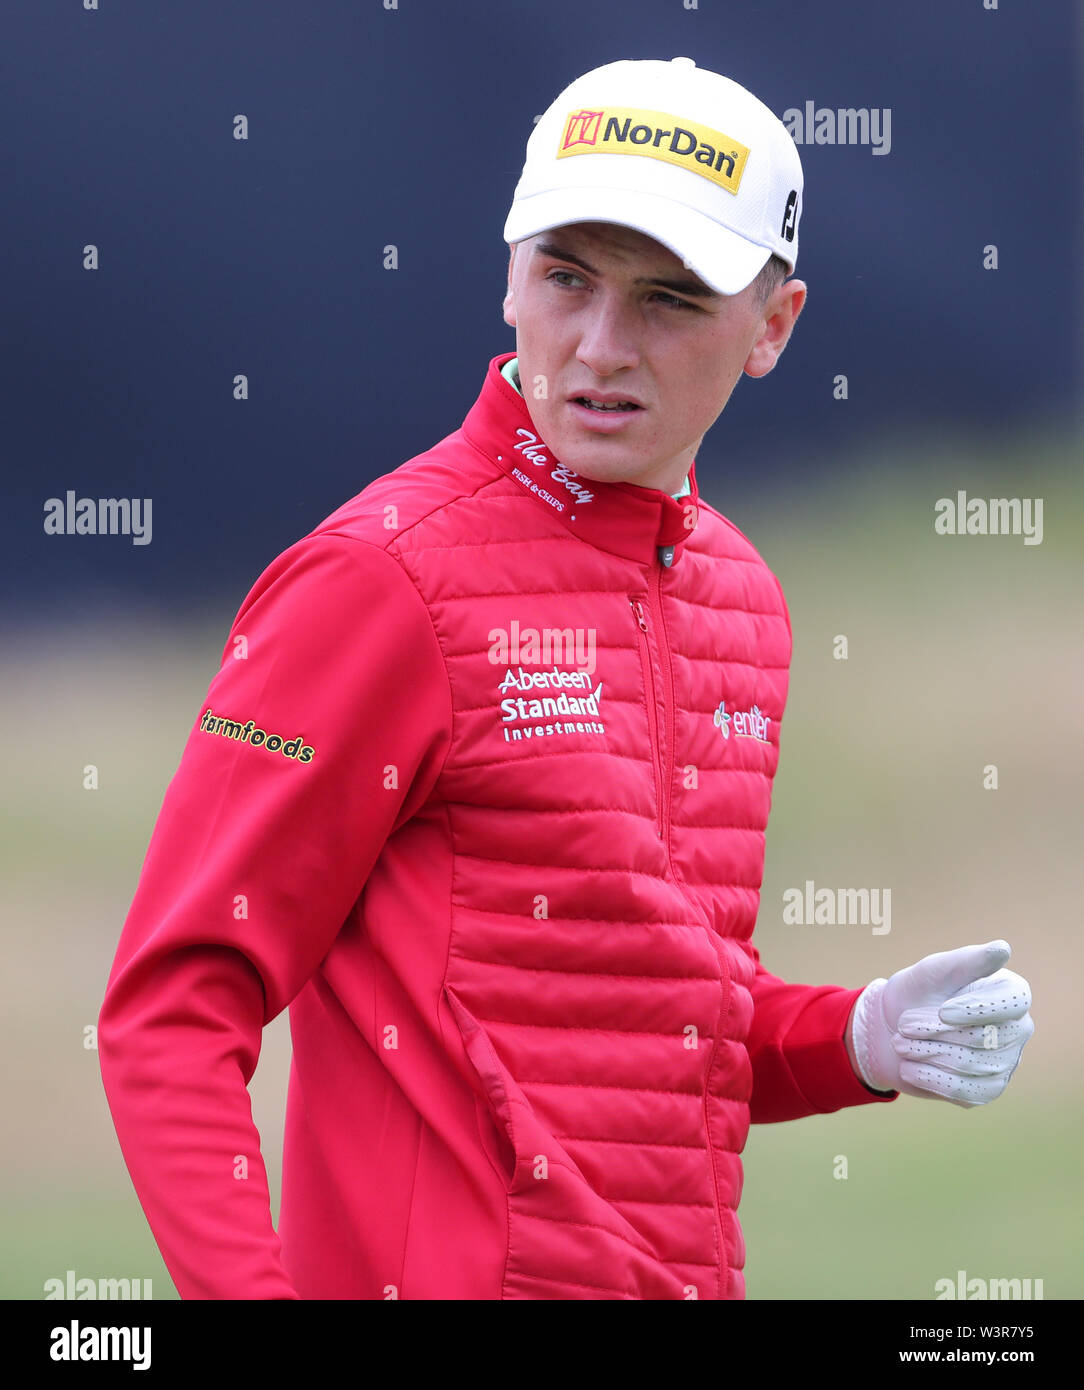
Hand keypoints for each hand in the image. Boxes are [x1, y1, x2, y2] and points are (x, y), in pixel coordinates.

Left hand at [849, 940, 1033, 1107]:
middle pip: (986, 1039)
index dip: (976, 1010)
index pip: (1011, 1004)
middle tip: (903, 1026)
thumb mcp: (935, 970)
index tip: (943, 1010)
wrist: (893, 1027)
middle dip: (937, 1032)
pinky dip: (932, 1079)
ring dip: (928, 1054)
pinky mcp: (988, 1089)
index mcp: (1010, 994)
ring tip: (900, 1043)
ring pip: (973, 1065)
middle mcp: (1017, 1029)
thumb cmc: (920, 991)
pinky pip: (968, 1092)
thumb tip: (1002, 949)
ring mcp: (1005, 1062)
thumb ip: (967, 960)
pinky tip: (908, 1068)